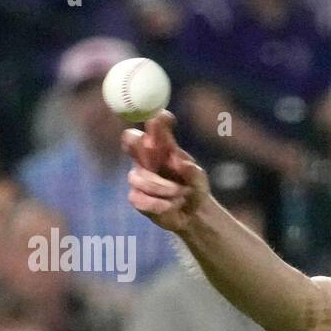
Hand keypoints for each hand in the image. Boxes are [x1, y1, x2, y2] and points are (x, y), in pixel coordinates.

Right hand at [122, 110, 210, 233]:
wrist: (193, 213)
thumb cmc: (194, 188)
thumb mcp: (199, 179)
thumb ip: (193, 171)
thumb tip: (183, 163)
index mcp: (162, 147)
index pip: (154, 127)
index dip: (156, 121)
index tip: (164, 117)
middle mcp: (146, 158)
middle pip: (130, 139)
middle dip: (135, 141)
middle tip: (152, 146)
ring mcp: (138, 176)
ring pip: (139, 177)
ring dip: (164, 188)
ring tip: (181, 194)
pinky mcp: (136, 197)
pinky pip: (140, 198)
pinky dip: (159, 204)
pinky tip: (171, 206)